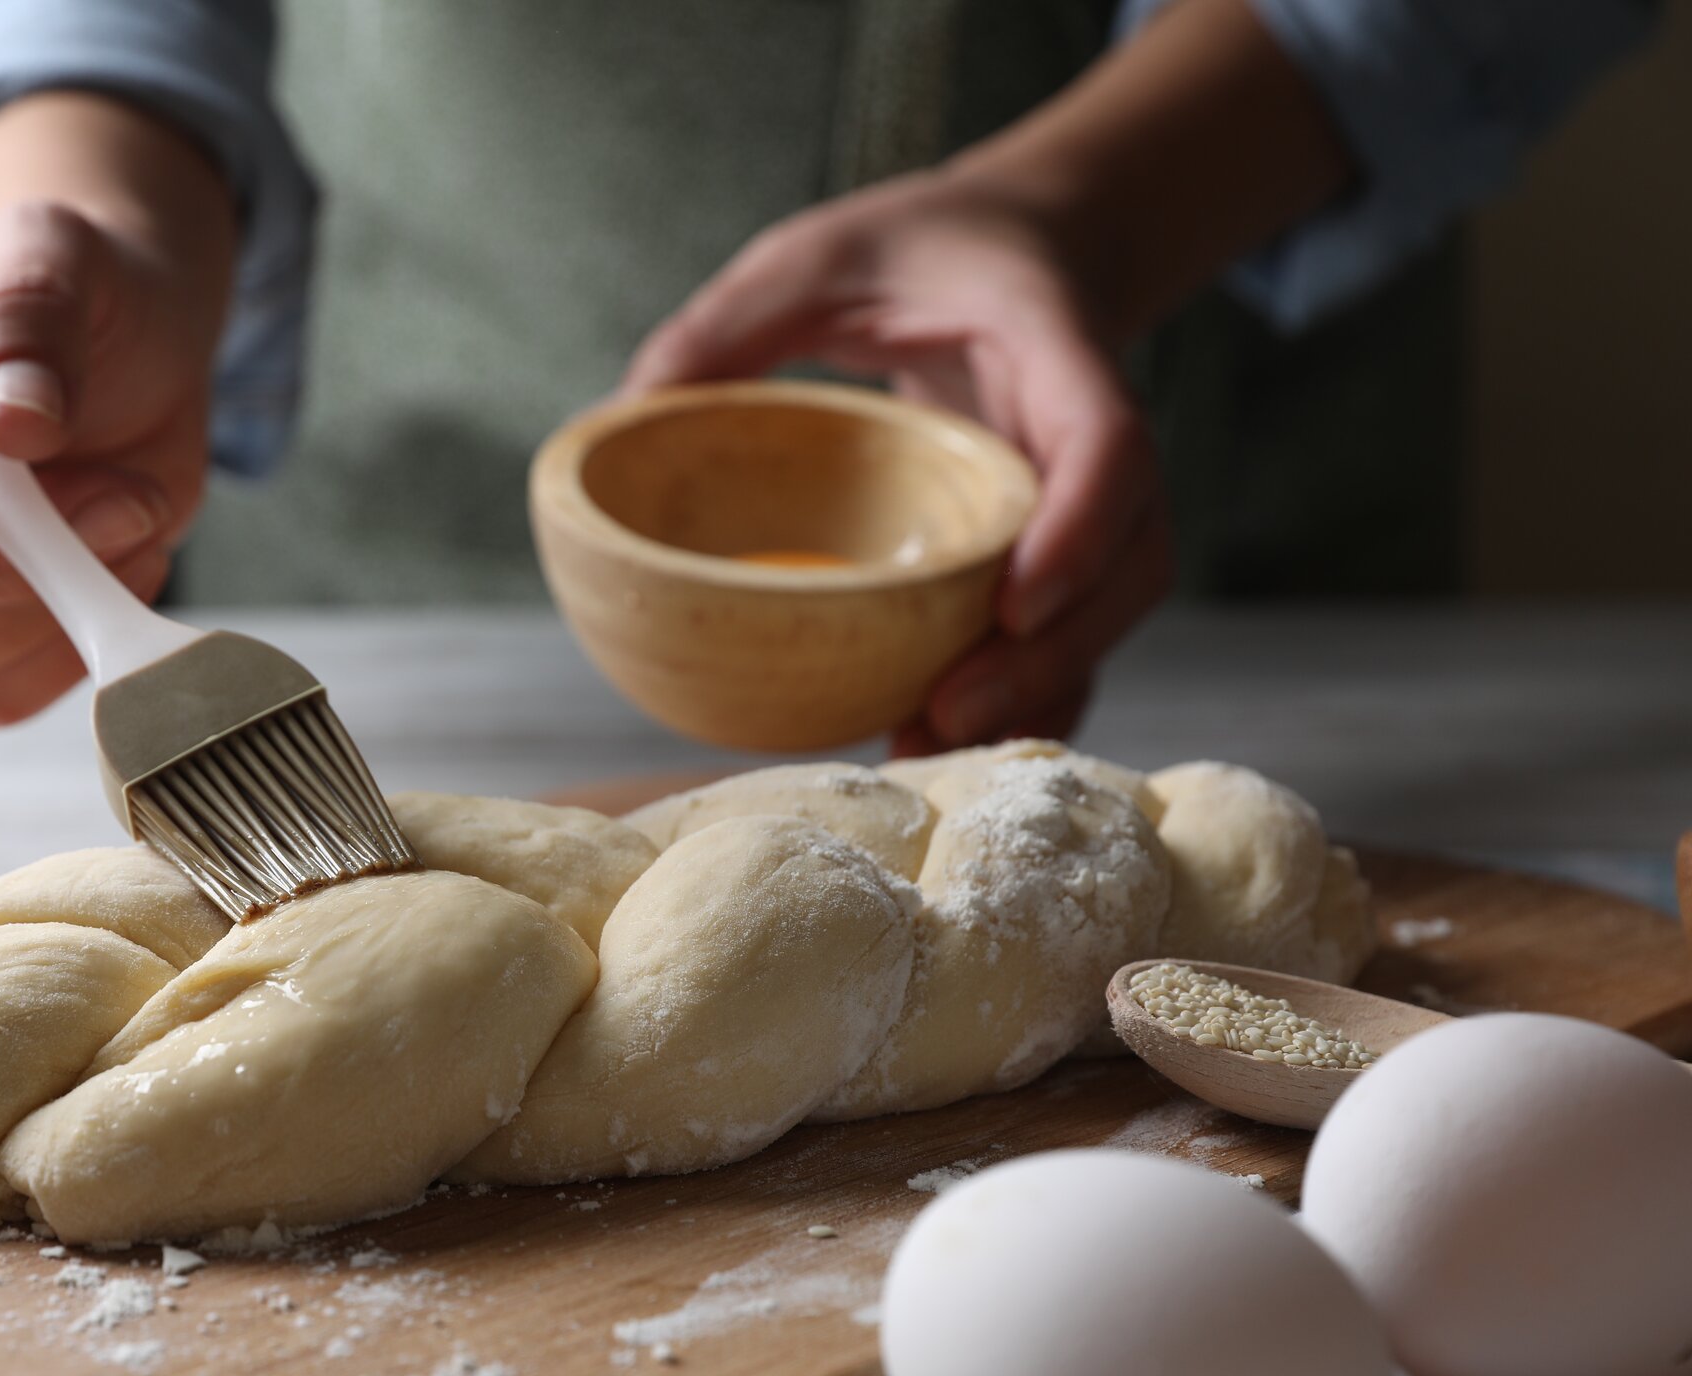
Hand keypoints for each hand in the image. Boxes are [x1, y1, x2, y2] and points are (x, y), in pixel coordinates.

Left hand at [624, 169, 1171, 753]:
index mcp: (1053, 347)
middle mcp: (1087, 435)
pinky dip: (1017, 698)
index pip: (1107, 443)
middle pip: (1129, 562)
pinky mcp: (1058, 548)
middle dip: (1054, 653)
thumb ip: (730, 322)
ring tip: (928, 751)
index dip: (1079, 529)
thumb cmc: (913, 250)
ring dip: (1037, 694)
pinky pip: (1065, 639)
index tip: (1013, 605)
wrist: (1012, 250)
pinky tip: (930, 745)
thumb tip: (621, 416)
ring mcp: (1087, 502)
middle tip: (949, 715)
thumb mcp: (816, 254)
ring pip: (1106, 616)